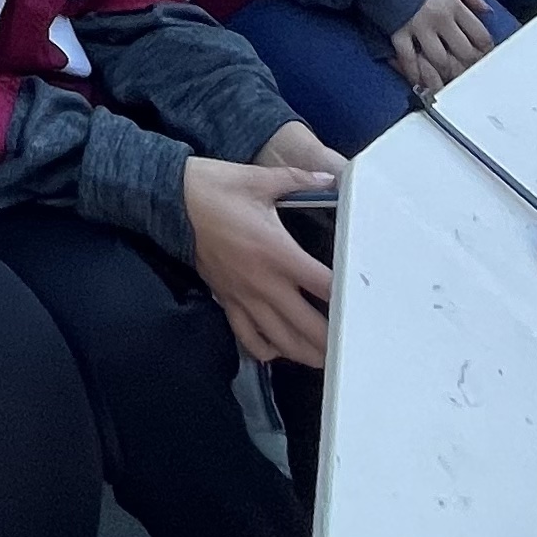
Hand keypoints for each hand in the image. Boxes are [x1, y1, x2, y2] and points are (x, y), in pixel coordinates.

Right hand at [180, 155, 333, 365]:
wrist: (172, 201)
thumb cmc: (217, 188)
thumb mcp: (259, 179)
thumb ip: (298, 179)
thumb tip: (330, 177)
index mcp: (277, 252)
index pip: (321, 285)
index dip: (346, 298)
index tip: (365, 306)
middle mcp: (264, 282)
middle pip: (306, 326)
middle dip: (332, 340)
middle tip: (353, 347)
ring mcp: (244, 297)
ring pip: (280, 340)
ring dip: (305, 353)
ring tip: (326, 358)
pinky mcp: (227, 300)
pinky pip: (248, 337)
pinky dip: (267, 349)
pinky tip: (281, 349)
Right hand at [385, 0, 497, 92]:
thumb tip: (487, 11)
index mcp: (453, 3)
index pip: (479, 33)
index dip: (485, 48)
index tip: (484, 54)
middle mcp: (440, 18)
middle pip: (463, 51)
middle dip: (469, 65)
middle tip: (469, 71)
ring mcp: (419, 28)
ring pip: (440, 60)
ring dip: (445, 72)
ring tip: (448, 78)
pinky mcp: (398, 33)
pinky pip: (409, 59)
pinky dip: (414, 73)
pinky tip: (419, 82)